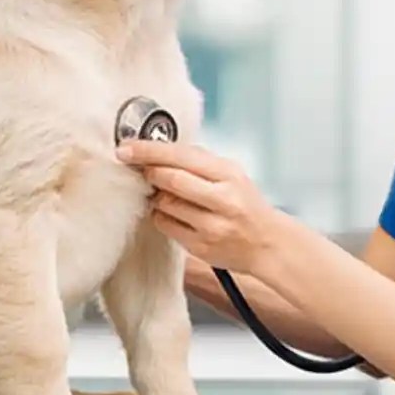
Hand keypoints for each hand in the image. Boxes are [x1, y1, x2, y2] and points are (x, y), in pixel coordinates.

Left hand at [115, 140, 285, 275]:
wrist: (267, 243)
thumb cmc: (246, 205)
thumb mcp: (233, 175)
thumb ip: (200, 162)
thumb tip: (161, 149)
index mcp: (229, 175)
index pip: (181, 156)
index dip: (149, 150)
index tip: (127, 147)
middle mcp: (222, 199)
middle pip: (170, 179)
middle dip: (147, 171)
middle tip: (136, 167)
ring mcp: (211, 225)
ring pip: (165, 203)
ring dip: (155, 195)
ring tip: (162, 192)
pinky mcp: (200, 246)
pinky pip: (166, 225)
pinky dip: (161, 215)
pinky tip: (170, 211)